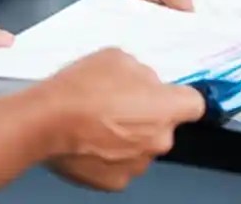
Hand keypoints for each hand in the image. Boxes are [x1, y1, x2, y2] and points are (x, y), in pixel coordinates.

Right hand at [40, 48, 205, 191]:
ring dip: (127, 137)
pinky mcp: (115, 182)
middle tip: (117, 104)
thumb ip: (141, 72)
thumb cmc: (82, 87)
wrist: (46, 122)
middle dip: (146, 116)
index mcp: (166, 108)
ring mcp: (137, 165)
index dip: (179, 98)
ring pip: (141, 147)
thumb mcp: (117, 58)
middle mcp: (159, 140)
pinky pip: (119, 166)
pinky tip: (88, 141)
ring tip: (97, 122)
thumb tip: (144, 83)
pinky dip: (108, 156)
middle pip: (163, 127)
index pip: (194, 105)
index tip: (165, 95)